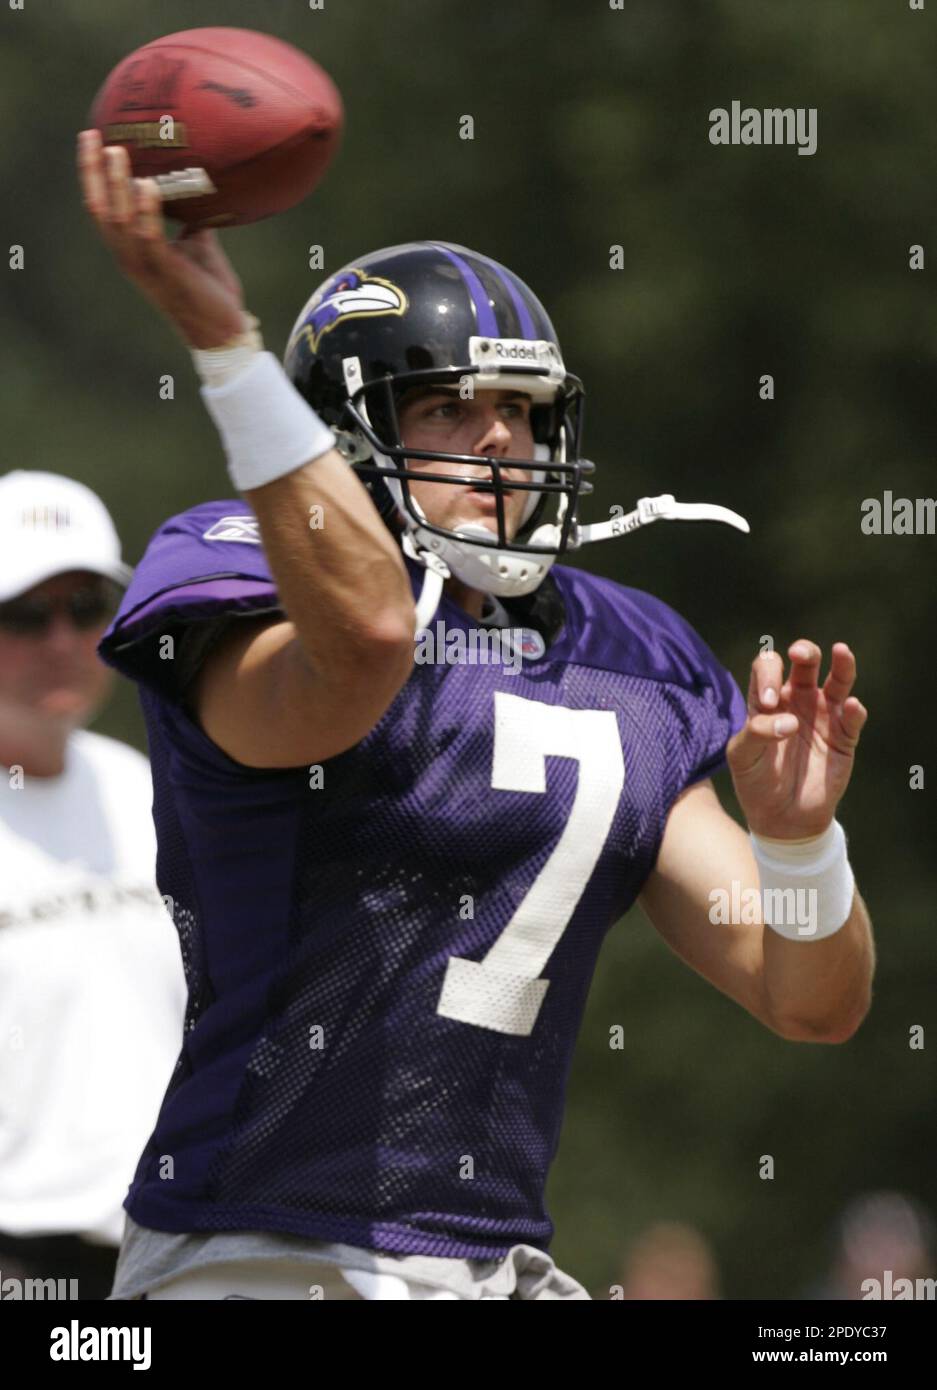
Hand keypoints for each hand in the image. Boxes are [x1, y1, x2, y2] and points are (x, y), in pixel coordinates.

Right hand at [76, 128, 244, 347]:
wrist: (224, 328)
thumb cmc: (209, 288)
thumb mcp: (197, 244)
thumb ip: (190, 218)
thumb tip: (201, 185)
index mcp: (133, 249)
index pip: (103, 207)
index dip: (93, 175)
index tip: (93, 139)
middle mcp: (131, 257)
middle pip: (99, 209)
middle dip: (92, 173)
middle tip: (93, 136)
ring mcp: (146, 266)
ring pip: (118, 220)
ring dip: (116, 185)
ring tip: (117, 152)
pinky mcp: (166, 273)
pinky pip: (149, 237)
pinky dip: (146, 210)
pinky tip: (148, 184)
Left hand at [726, 640, 867, 839]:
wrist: (781, 818)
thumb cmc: (756, 781)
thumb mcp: (742, 757)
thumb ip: (756, 733)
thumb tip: (789, 722)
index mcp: (767, 700)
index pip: (767, 668)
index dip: (768, 674)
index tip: (769, 701)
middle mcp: (797, 701)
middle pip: (805, 663)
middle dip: (805, 651)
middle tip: (799, 653)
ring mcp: (823, 717)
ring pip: (838, 681)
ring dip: (842, 665)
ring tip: (841, 651)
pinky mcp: (843, 738)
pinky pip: (853, 718)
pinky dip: (854, 710)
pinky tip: (851, 705)